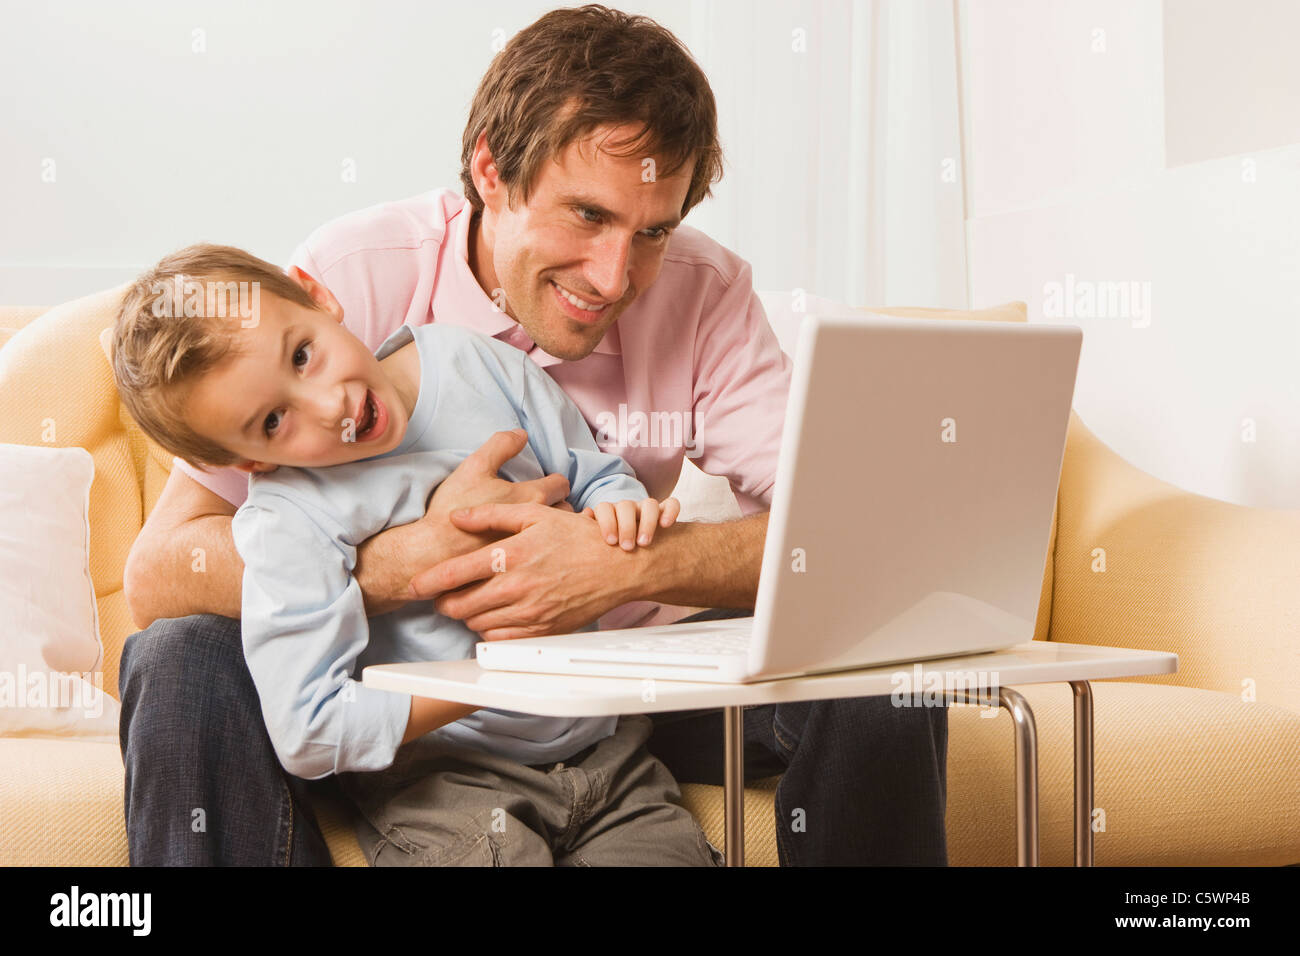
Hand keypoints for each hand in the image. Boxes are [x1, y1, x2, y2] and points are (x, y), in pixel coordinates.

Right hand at [355, 428, 571, 615]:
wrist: (432, 554)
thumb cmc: (453, 509)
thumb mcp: (474, 466)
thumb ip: (501, 445)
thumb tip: (522, 434)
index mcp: (532, 497)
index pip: (561, 484)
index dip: (554, 481)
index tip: (545, 484)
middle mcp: (540, 525)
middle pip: (565, 511)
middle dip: (557, 507)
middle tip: (542, 508)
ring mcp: (535, 551)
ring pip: (557, 538)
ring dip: (552, 532)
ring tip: (536, 530)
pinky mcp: (525, 570)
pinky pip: (545, 559)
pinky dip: (543, 553)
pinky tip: (529, 551)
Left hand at [408, 503, 640, 640]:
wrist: (617, 566)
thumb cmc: (577, 536)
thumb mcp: (535, 514)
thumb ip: (492, 514)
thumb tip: (457, 516)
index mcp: (512, 554)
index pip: (456, 573)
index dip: (429, 581)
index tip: (415, 586)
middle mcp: (518, 585)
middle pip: (461, 604)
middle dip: (444, 603)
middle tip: (443, 597)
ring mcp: (531, 611)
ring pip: (479, 624)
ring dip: (467, 617)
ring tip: (470, 604)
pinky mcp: (542, 629)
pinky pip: (502, 640)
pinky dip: (489, 632)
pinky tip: (492, 619)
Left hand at [582, 496, 679, 549]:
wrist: (631, 551)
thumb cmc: (610, 550)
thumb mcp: (596, 543)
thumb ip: (587, 532)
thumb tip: (585, 515)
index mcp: (609, 513)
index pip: (605, 508)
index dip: (607, 522)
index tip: (611, 542)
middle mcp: (628, 508)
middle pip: (626, 506)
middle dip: (627, 526)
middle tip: (627, 547)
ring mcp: (646, 509)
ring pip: (649, 504)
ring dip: (647, 523)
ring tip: (644, 544)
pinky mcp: (664, 512)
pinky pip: (671, 504)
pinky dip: (670, 512)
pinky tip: (667, 526)